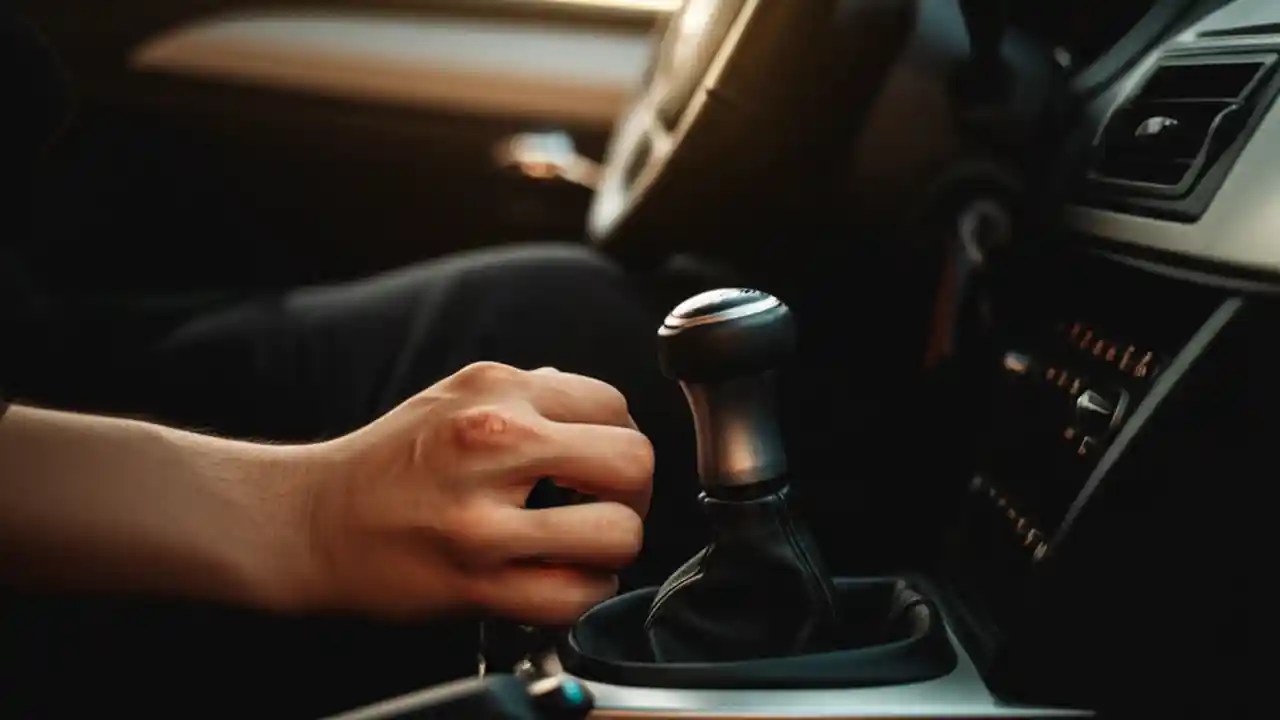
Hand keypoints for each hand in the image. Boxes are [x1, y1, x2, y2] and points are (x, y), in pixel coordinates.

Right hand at [296, 362, 653, 623]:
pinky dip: (581, 593)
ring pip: (619, 534)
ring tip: (580, 547)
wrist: (309, 520)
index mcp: (495, 390)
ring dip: (612, 548)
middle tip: (606, 507)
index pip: (613, 405)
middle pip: (634, 463)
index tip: (599, 467)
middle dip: (634, 493)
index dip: (618, 441)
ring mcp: (485, 517)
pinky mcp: (475, 583)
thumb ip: (531, 397)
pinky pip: (576, 595)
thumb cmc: (386, 463)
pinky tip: (555, 579)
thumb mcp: (457, 396)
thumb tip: (599, 413)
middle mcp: (493, 441)